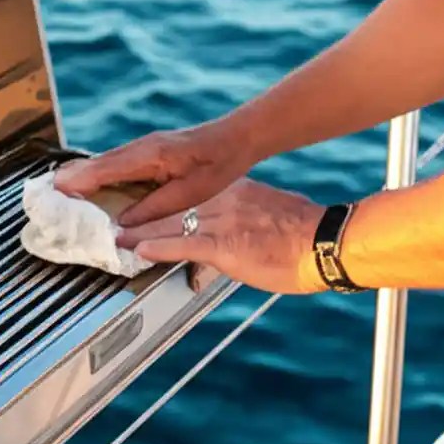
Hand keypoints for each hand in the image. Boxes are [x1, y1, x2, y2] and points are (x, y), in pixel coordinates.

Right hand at [52, 122, 254, 226]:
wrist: (236, 138)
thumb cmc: (219, 164)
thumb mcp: (190, 193)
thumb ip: (155, 208)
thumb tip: (123, 223)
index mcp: (149, 155)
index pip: (105, 169)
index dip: (78, 182)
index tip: (55, 192)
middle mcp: (141, 148)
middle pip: (97, 163)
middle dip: (70, 178)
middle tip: (44, 194)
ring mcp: (143, 148)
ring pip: (103, 162)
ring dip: (81, 175)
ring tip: (58, 190)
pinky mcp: (147, 151)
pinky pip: (114, 163)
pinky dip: (96, 173)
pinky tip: (88, 182)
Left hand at [117, 178, 327, 293]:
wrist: (325, 243)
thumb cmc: (305, 237)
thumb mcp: (270, 217)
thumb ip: (246, 220)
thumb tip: (238, 234)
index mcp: (236, 192)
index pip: (190, 196)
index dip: (163, 203)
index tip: (144, 207)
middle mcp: (224, 201)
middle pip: (173, 207)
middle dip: (143, 215)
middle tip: (119, 221)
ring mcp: (222, 221)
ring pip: (171, 224)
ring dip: (140, 233)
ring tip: (118, 237)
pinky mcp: (225, 244)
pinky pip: (184, 245)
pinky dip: (159, 248)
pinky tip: (140, 250)